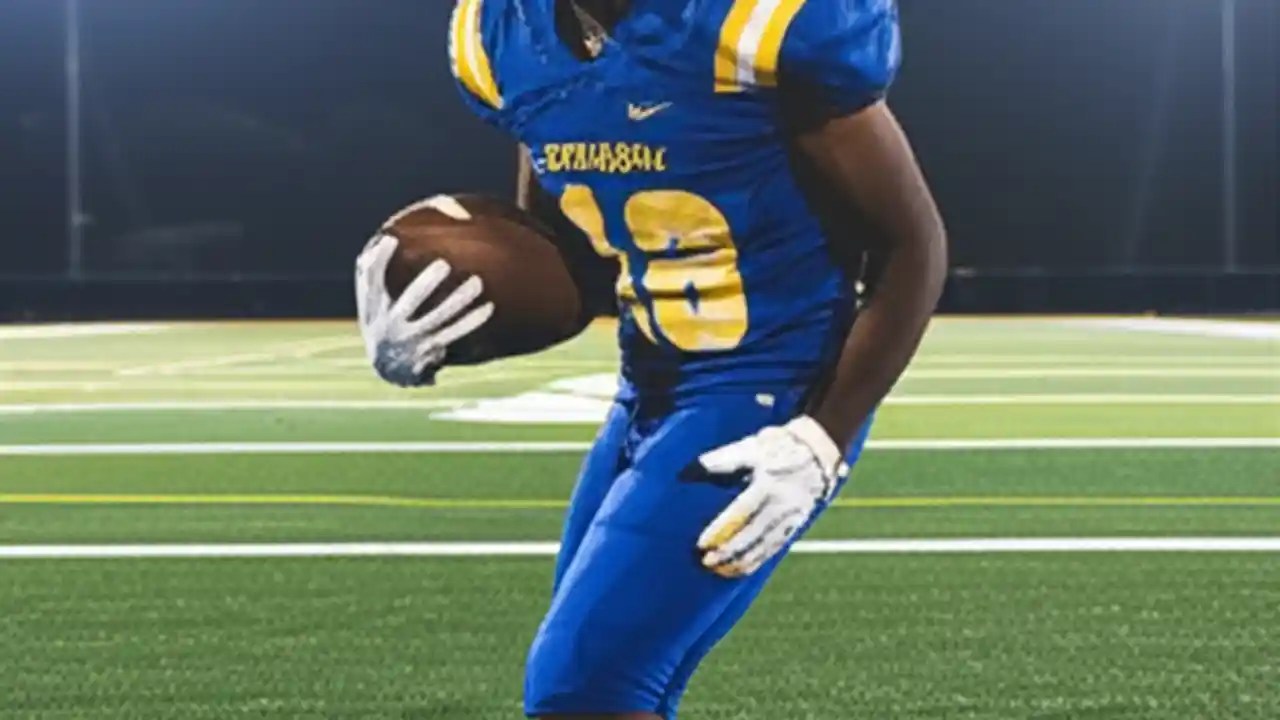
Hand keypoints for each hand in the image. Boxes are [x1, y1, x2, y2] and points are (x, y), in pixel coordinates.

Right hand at [354, 234, 493, 386]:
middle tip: (444, 264)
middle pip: (410, 302)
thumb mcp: (371, 301)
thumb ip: (373, 273)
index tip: (392, 239)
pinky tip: (488, 307)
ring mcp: (412, 339)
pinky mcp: (430, 350)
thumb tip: (385, 236)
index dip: (380, 261)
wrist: (388, 368)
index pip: (373, 281)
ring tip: (477, 282)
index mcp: (374, 308)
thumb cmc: (382, 320)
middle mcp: (391, 325)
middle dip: (426, 284)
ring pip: (438, 318)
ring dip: (458, 300)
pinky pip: (454, 334)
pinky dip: (471, 321)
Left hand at [694, 416, 847, 577]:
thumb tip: (690, 469)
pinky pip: (775, 547)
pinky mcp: (796, 524)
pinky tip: (742, 568)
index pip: (740, 513)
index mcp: (767, 484)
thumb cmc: (778, 446)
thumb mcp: (751, 447)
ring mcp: (791, 516)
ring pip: (764, 546)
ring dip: (742, 561)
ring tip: (719, 570)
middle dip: (728, 551)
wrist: (819, 451)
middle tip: (706, 561)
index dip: (721, 530)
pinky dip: (758, 560)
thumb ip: (722, 460)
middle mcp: (781, 504)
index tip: (702, 543)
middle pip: (752, 534)